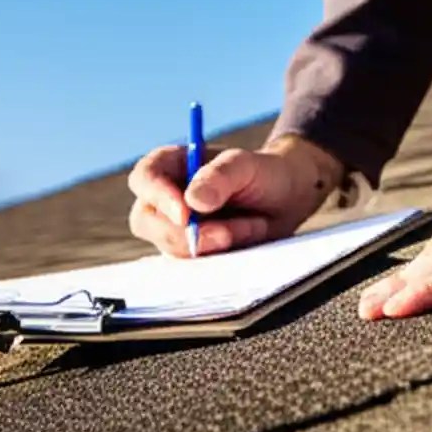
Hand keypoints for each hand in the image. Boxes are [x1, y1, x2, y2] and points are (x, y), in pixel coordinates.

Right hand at [127, 134, 344, 257]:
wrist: (286, 199)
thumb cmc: (263, 173)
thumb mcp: (247, 165)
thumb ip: (221, 176)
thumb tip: (192, 201)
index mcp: (170, 165)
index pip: (145, 179)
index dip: (158, 197)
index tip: (186, 215)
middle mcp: (164, 198)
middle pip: (146, 221)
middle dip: (186, 233)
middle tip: (227, 234)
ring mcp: (175, 228)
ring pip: (171, 248)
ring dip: (214, 244)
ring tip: (252, 225)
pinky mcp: (191, 252)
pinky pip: (192, 266)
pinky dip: (221, 258)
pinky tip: (247, 238)